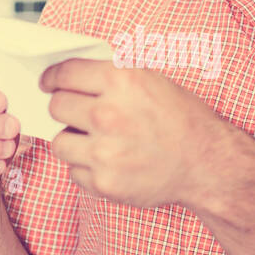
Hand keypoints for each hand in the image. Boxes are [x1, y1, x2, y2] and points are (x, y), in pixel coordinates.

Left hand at [41, 59, 228, 207]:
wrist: (207, 164)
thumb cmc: (182, 119)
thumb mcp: (152, 81)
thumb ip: (111, 77)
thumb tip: (70, 76)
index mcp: (121, 80)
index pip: (64, 73)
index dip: (52, 78)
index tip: (48, 83)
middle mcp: (108, 113)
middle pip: (56, 107)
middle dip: (65, 108)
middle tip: (79, 114)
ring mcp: (104, 151)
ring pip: (59, 142)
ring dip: (72, 141)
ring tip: (96, 141)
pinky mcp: (104, 182)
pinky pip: (74, 172)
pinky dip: (86, 168)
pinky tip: (109, 163)